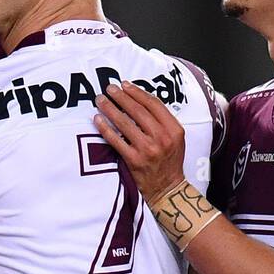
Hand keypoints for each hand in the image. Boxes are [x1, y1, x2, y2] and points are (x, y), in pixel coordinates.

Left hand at [93, 82, 188, 203]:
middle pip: (138, 111)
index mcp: (174, 129)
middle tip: (109, 88)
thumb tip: (140, 100)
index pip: (154, 104)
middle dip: (121, 97)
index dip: (138, 93)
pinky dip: (105, 128)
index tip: (125, 85)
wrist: (167, 188)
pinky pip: (116, 140)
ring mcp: (147, 149)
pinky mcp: (134, 160)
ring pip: (125, 123)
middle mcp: (162, 138)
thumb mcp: (176, 138)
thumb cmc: (170, 161)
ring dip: (110, 109)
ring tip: (100, 100)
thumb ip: (163, 121)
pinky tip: (97, 119)